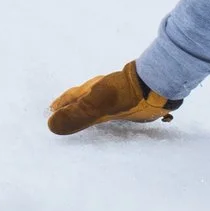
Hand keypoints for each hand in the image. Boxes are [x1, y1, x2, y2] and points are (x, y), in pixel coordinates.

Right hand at [48, 61, 175, 134]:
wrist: (157, 84)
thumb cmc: (127, 94)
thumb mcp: (99, 105)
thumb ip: (78, 115)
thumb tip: (51, 126)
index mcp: (93, 91)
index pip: (73, 97)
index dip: (62, 105)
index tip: (51, 110)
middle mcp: (104, 90)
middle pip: (84, 96)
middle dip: (73, 104)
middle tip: (64, 111)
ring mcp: (119, 93)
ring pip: (99, 98)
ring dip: (90, 105)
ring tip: (87, 112)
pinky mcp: (133, 98)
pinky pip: (114, 103)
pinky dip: (107, 108)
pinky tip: (115, 112)